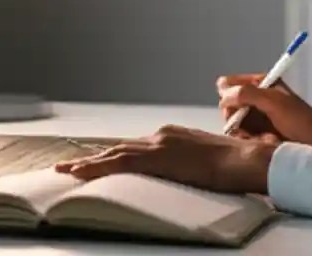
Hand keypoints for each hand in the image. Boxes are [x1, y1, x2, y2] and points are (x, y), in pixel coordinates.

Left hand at [53, 124, 276, 193]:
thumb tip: (183, 177)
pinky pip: (119, 164)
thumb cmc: (234, 165)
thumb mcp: (206, 162)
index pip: (136, 147)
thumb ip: (189, 165)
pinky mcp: (157, 158)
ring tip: (66, 170)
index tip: (99, 162)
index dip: (115, 156)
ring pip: (115, 155)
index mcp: (173, 136)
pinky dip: (97, 167)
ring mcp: (158, 144)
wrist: (244, 161)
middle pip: (121, 149)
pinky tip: (80, 172)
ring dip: (89, 163)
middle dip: (96, 157)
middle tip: (71, 166)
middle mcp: (162, 135)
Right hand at [217, 73, 311, 152]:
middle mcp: (255, 99)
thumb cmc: (302, 119)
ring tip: (268, 138)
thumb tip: (223, 97)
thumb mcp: (274, 102)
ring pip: (234, 126)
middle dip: (237, 121)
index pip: (226, 84)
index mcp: (259, 83)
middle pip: (227, 108)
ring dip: (247, 134)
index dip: (228, 98)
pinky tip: (270, 143)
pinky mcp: (259, 134)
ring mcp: (257, 117)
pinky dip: (254, 142)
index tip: (238, 110)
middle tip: (250, 130)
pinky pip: (244, 139)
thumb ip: (247, 94)